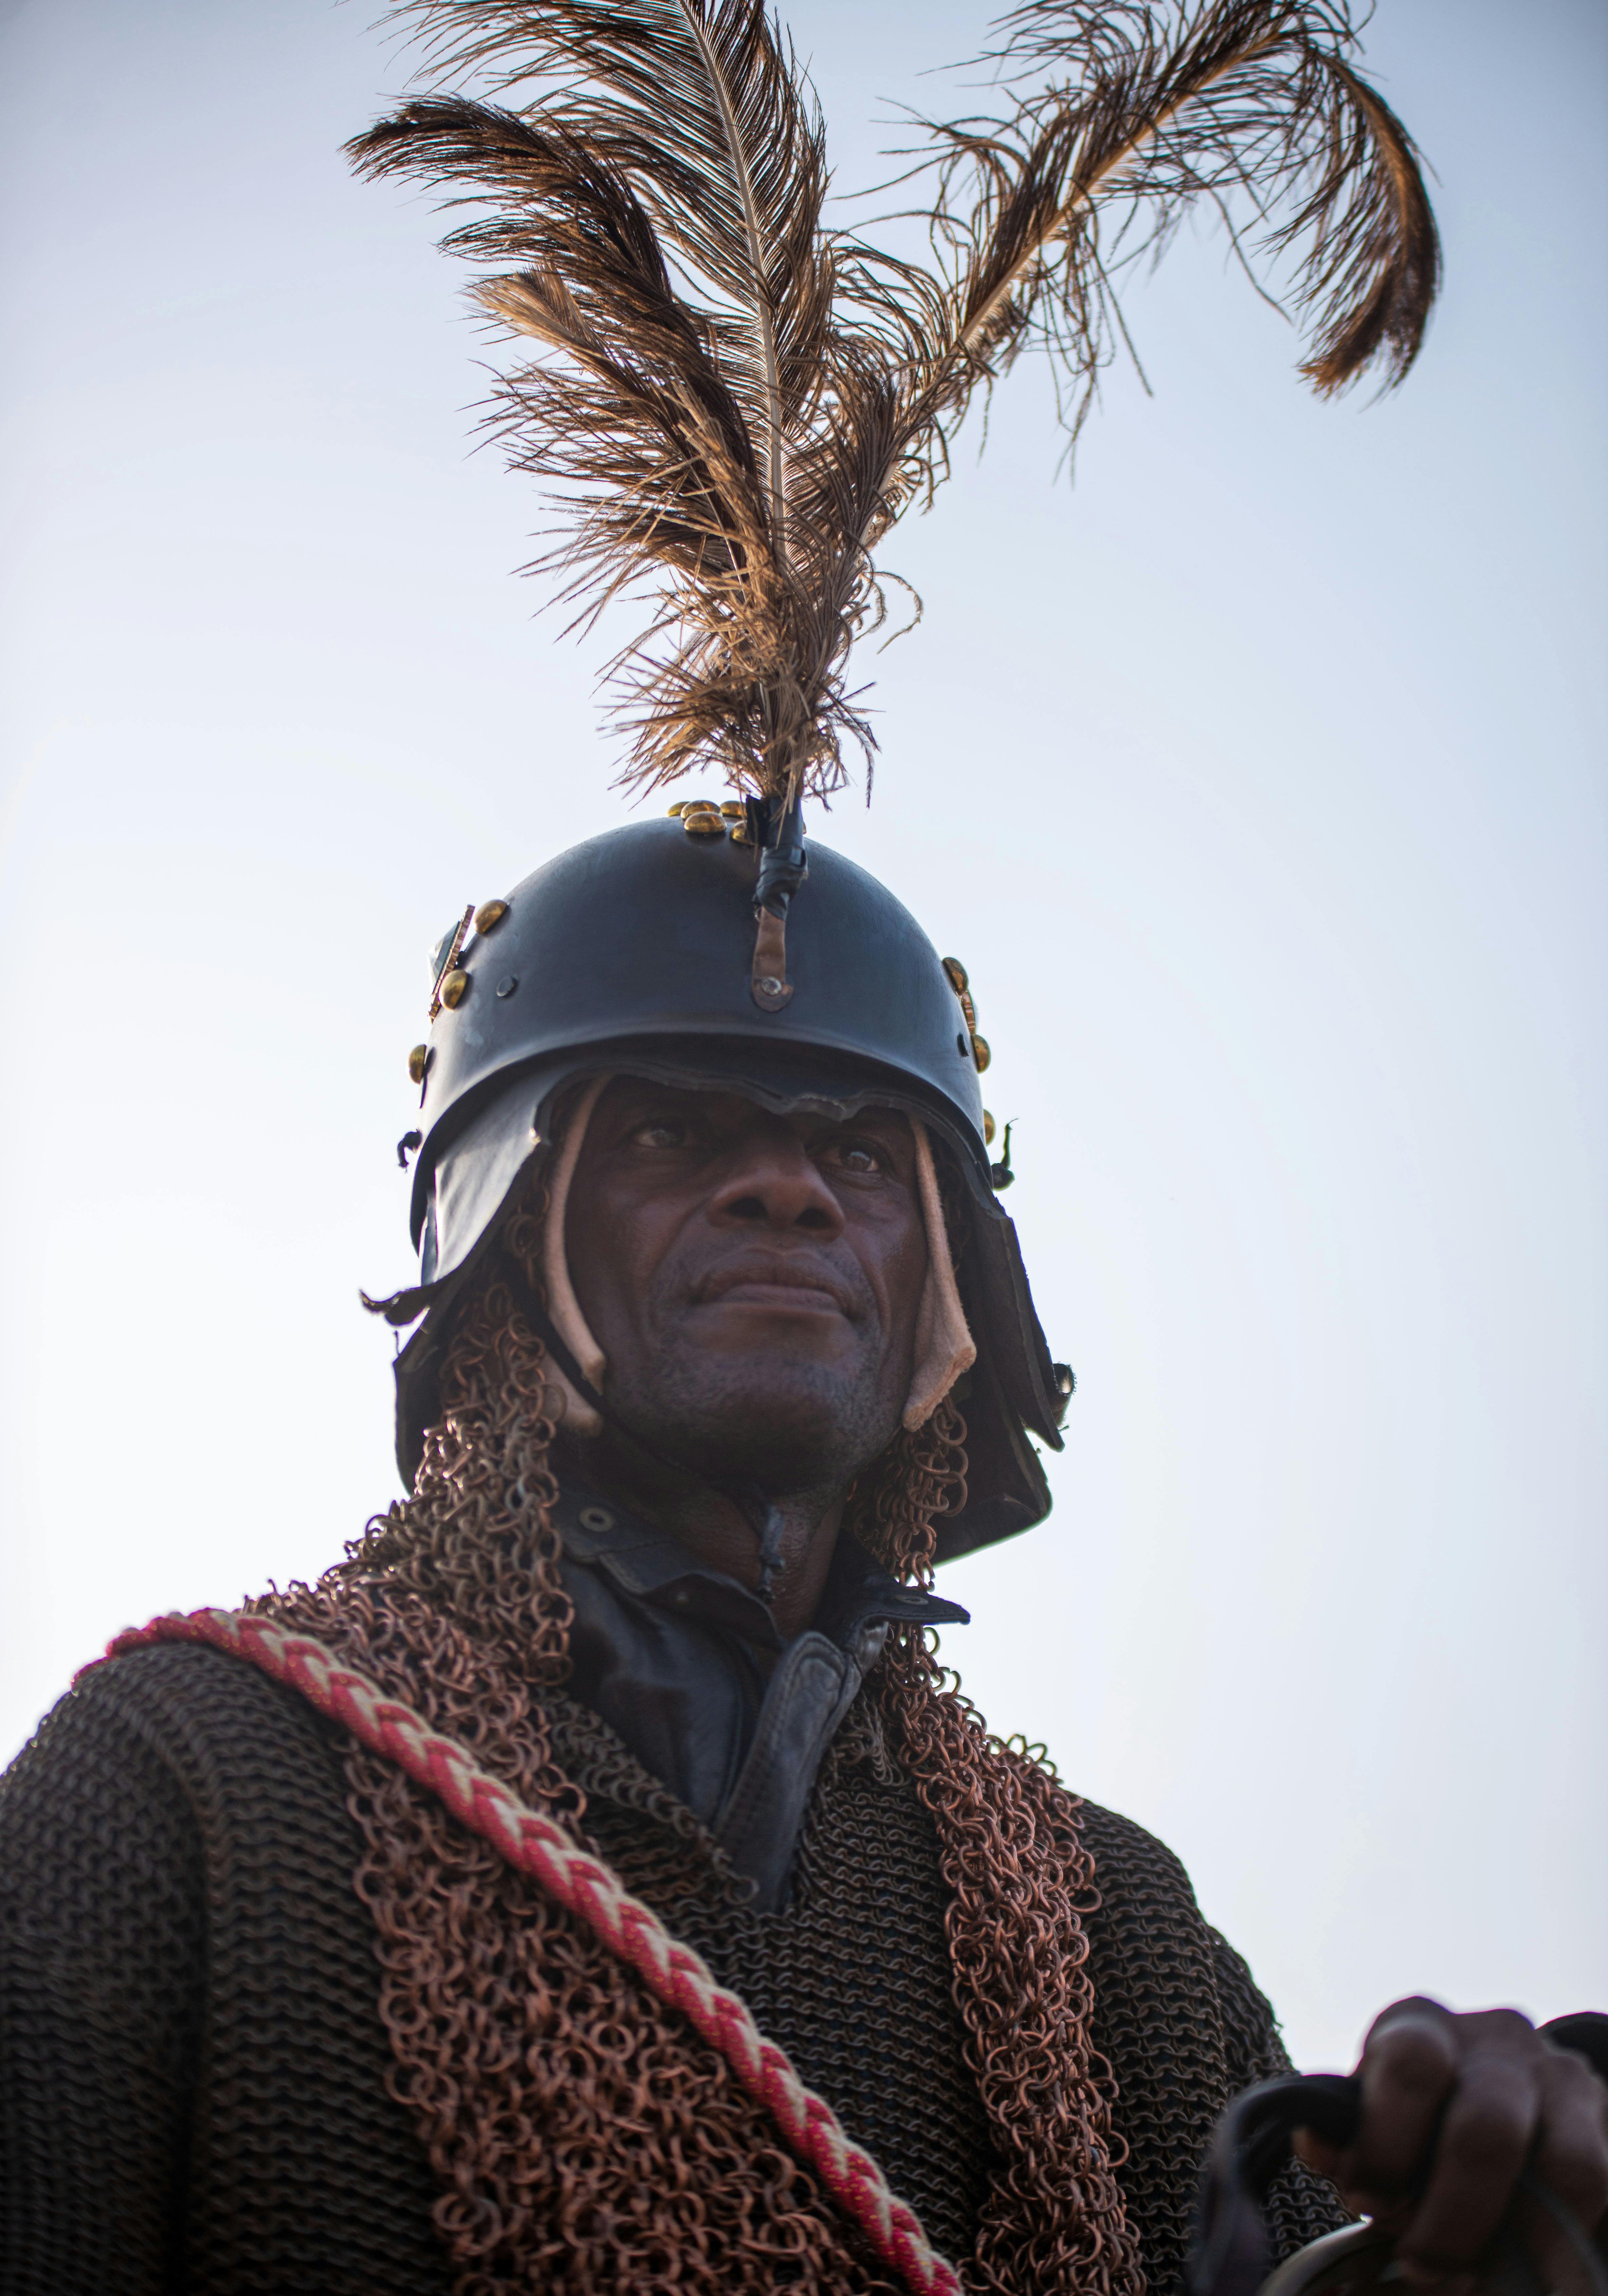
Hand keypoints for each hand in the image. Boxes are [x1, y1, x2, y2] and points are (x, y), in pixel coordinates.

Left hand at [1293, 1998, 1607, 2288]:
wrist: (1503, 2091)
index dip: (1389, 2145)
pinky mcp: (1600, 2118)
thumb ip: (1343, 2137)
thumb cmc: (1415, 2115)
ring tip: (1473, 2274)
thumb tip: (1317, 2145)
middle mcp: (1495, 2039)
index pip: (1412, 2064)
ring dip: (1514, 2241)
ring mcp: (1558, 2077)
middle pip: (1487, 2132)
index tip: (1369, 2199)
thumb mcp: (1371, 2117)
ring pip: (1560, 2169)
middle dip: (1451, 2220)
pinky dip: (1559, 2238)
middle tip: (1423, 2265)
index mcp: (1421, 2027)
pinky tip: (1524, 2255)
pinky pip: (1595, 2187)